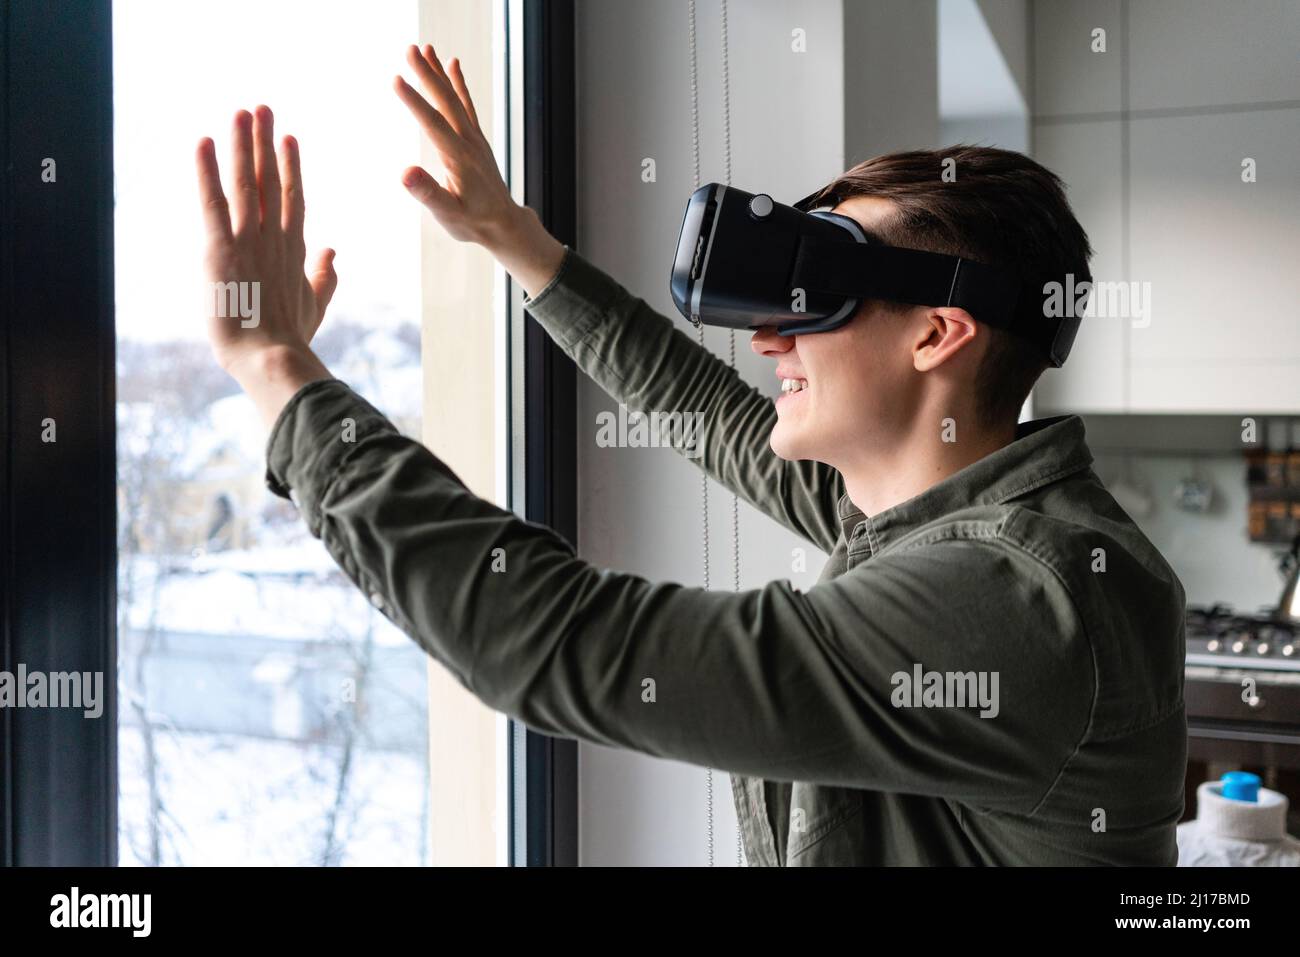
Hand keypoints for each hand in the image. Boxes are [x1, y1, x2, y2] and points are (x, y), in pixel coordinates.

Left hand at [196, 107, 334, 423]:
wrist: (273, 356)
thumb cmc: (292, 339)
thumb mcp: (316, 305)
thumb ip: (326, 276)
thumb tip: (334, 251)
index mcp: (295, 250)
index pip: (291, 198)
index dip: (289, 166)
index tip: (288, 138)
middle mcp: (274, 237)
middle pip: (270, 179)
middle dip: (265, 141)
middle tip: (262, 108)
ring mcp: (249, 239)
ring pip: (245, 181)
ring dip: (242, 144)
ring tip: (242, 112)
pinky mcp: (221, 247)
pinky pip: (212, 201)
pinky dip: (207, 170)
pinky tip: (204, 142)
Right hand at [393, 45, 517, 243]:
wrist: (503, 224)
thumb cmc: (472, 222)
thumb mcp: (447, 213)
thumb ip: (428, 193)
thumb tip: (405, 173)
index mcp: (458, 158)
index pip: (433, 124)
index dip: (414, 102)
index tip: (396, 79)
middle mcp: (468, 142)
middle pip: (445, 102)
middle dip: (426, 74)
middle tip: (409, 48)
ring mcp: (473, 138)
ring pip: (455, 99)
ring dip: (439, 73)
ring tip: (425, 48)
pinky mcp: (475, 140)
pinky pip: (466, 105)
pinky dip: (458, 84)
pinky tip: (452, 64)